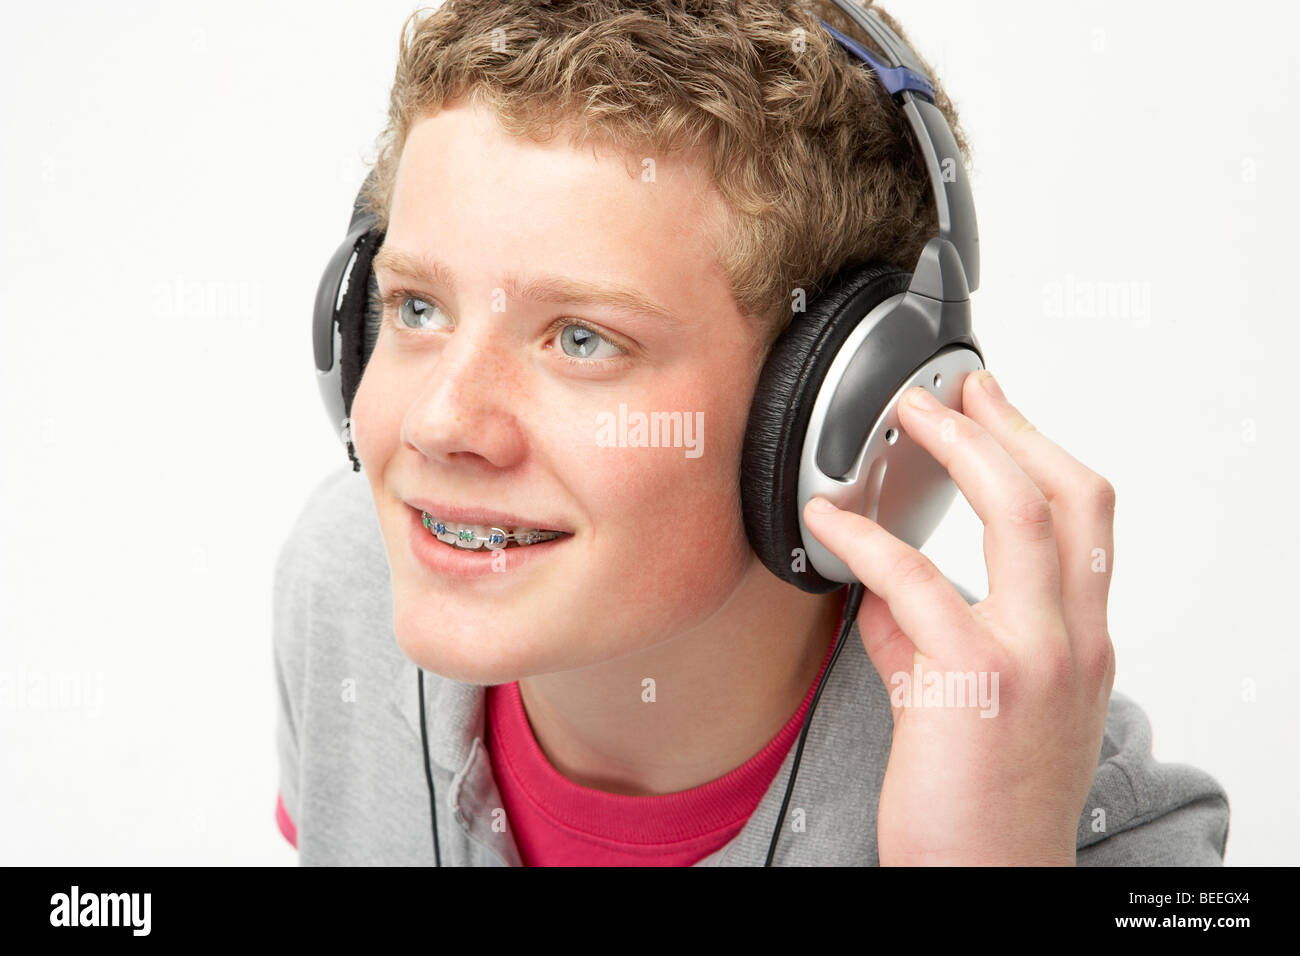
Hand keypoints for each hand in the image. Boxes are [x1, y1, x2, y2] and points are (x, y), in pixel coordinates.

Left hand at [802, 370, 1115, 865]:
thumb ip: (926, 637)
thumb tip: (877, 586)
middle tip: (958, 389)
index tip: (995, 408)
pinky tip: (828, 523)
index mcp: (1079, 642)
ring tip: (909, 419)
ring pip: (1019, 515)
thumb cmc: (982, 802)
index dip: (1040, 448)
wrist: (986, 881)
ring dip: (960, 450)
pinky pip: (916, 584)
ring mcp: (1033, 659)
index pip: (1084, 519)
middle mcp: (1072, 642)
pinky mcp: (975, 684)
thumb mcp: (969, 703)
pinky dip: (867, 540)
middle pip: (1069, 496)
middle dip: (1012, 425)